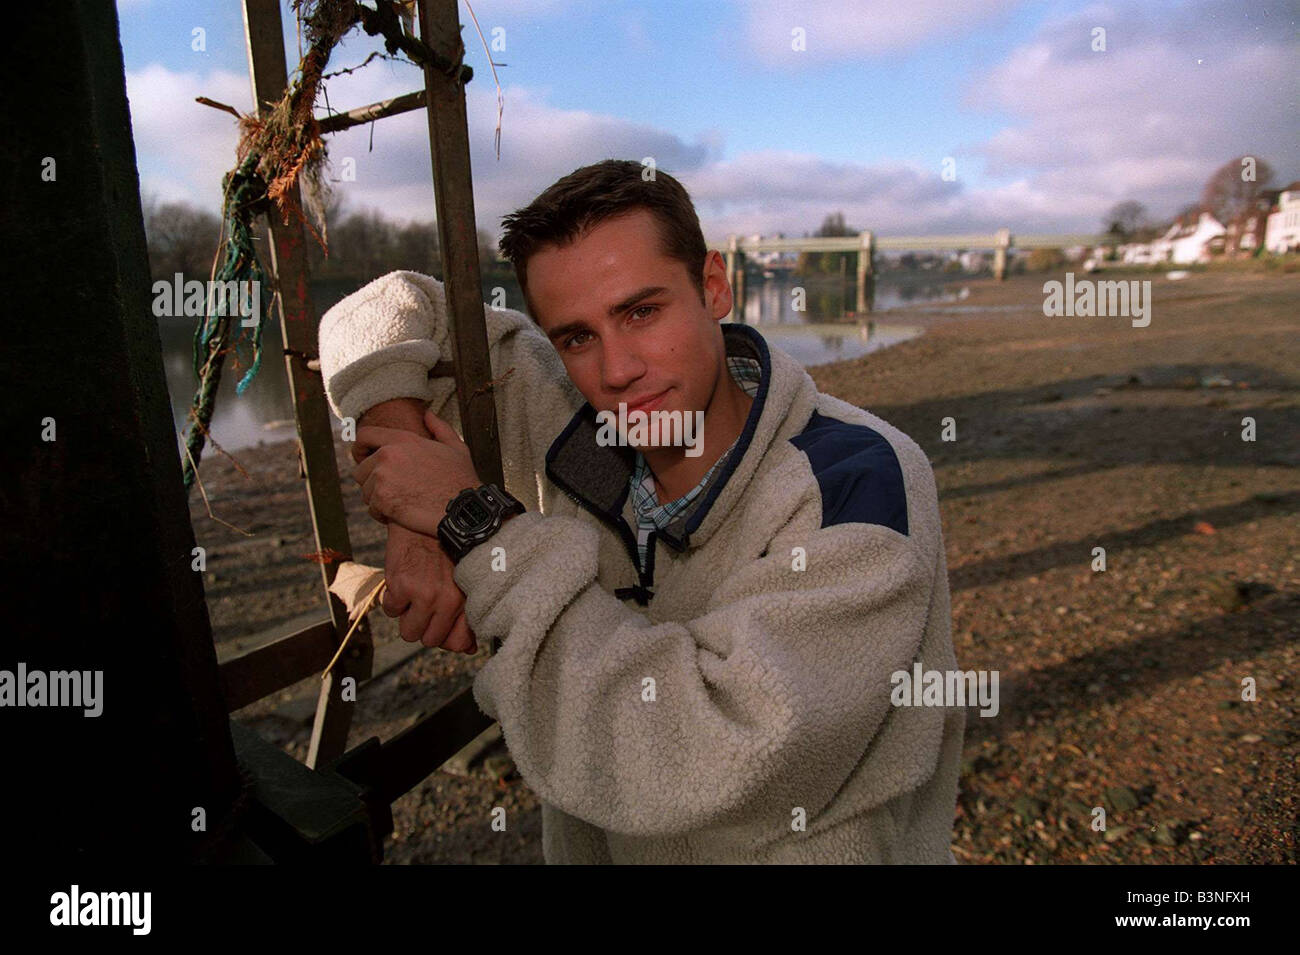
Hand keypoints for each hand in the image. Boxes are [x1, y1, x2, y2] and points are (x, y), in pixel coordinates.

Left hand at [353, 409, 481, 535]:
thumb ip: (439, 428)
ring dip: (378, 499)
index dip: (360, 448)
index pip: (364, 436)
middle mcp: (387, 456)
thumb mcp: (455, 448)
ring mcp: (383, 478)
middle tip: (391, 491)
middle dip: (372, 481)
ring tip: (399, 503)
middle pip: (360, 470)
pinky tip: (401, 515)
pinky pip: (372, 509)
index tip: (362, 458)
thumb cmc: (462, 480)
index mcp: (402, 439)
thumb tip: (428, 415)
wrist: (464, 510)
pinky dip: (383, 515)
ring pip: (366, 492)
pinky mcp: (382, 500)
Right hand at [383, 522, 476, 653]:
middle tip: (424, 606)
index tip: (441, 626)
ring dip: (408, 617)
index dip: (447, 638)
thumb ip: (467, 614)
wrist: (426, 516)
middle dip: (425, 627)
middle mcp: (448, 600)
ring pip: (409, 633)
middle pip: (430, 641)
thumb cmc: (448, 547)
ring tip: (413, 595)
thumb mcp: (466, 577)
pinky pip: (391, 611)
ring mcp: (424, 595)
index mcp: (468, 598)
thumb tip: (468, 650)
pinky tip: (401, 582)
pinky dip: (392, 600)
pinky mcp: (400, 586)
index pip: (458, 643)